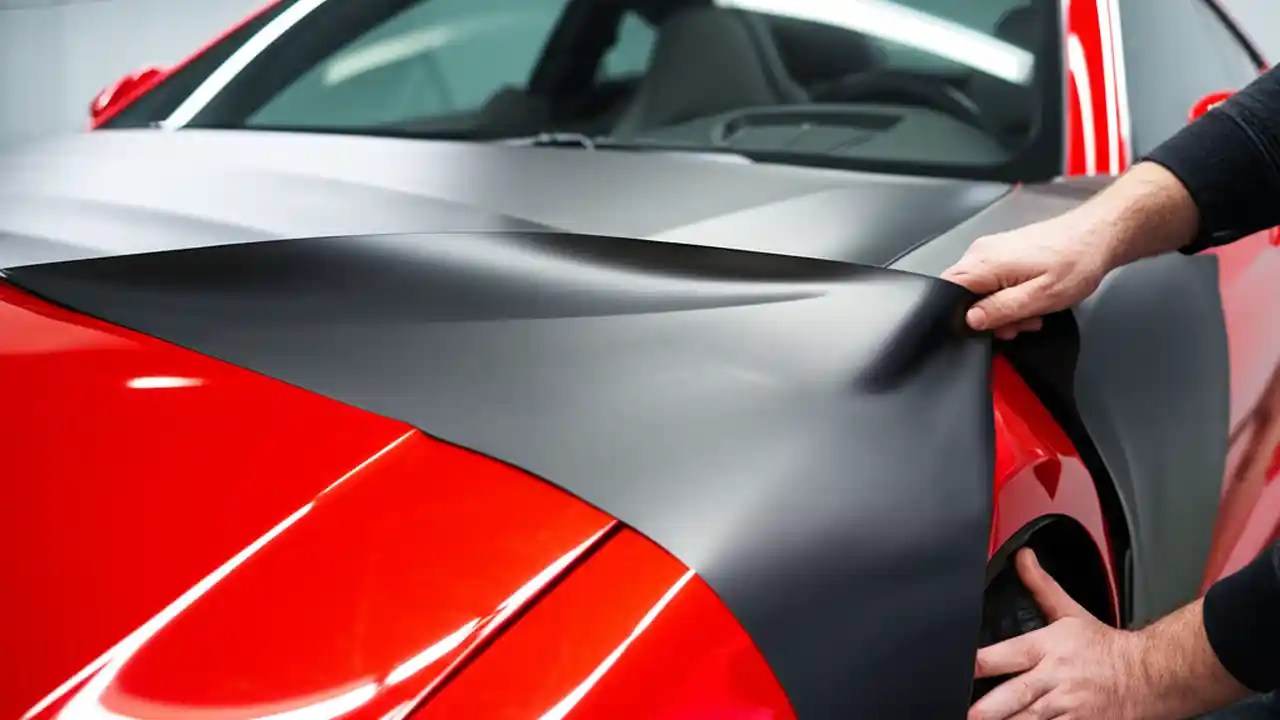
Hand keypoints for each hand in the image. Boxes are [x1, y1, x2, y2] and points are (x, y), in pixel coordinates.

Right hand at [942, 162, 1199, 339]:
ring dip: (1003, 307)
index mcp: (985, 262)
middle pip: (964, 294)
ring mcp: (992, 250)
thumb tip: (971, 320)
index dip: (960, 315)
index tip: (987, 326)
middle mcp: (982, 252)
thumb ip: (1001, 310)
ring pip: (980, 290)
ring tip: (1034, 310)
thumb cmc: (1076, 261)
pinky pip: (993, 281)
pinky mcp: (1003, 252)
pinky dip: (1009, 295)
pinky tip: (1033, 298)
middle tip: (1020, 322)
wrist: (1098, 235)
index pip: (946, 291)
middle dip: (989, 315)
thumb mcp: (1040, 297)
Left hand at [968, 549, 1155, 719]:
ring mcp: (1066, 707)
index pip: (1003, 656)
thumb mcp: (1070, 613)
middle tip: (966, 712)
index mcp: (1046, 648)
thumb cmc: (1106, 647)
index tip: (958, 671)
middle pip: (1012, 696)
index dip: (977, 665)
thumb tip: (1022, 557)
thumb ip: (1041, 587)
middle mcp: (1053, 678)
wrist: (1152, 675)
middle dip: (986, 709)